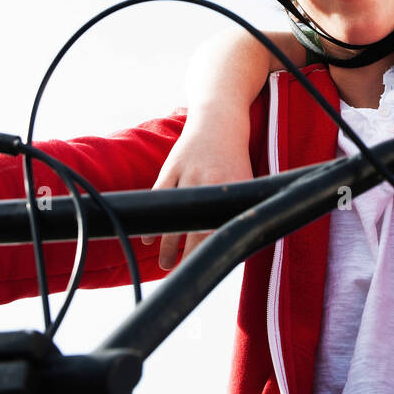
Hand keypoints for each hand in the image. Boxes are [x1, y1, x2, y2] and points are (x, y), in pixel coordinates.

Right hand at [141, 128, 253, 270]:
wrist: (219, 120)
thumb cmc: (234, 157)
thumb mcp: (246, 180)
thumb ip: (241, 208)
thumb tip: (239, 244)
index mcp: (235, 187)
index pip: (223, 227)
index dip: (215, 250)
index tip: (209, 269)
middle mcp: (212, 181)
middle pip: (197, 228)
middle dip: (189, 256)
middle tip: (183, 273)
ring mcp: (189, 173)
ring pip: (176, 217)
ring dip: (169, 244)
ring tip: (166, 264)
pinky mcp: (172, 166)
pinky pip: (159, 197)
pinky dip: (154, 221)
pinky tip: (148, 239)